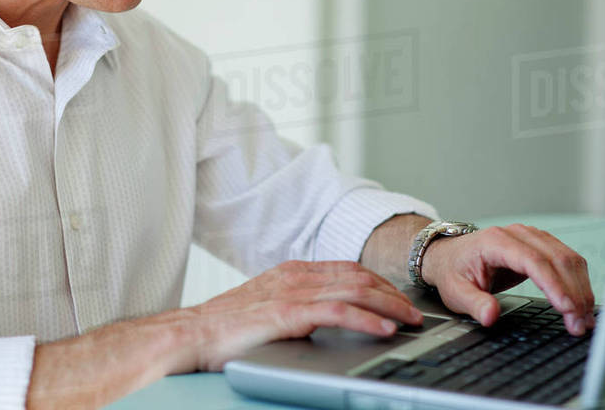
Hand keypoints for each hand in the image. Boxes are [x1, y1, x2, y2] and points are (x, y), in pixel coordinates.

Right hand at [178, 259, 424, 371]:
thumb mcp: (266, 309)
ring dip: (390, 305)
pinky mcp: (288, 314)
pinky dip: (367, 319)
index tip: (399, 298)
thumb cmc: (223, 328)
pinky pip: (338, 313)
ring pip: (355, 291)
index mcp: (292, 272)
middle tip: (415, 312)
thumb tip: (324, 319)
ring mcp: (292, 292)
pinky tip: (385, 329)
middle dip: (392, 293)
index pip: (347, 270)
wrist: (189, 334)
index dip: (379, 282)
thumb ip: (295, 307)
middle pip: (358, 277)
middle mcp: (296, 276)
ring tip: (411, 321)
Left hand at [420, 223, 595, 335]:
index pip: (533, 261)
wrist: (450, 254)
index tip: (567, 308)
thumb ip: (474, 303)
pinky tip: (582, 304)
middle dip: (573, 294)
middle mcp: (518, 234)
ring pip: (568, 259)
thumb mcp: (455, 291)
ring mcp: (532, 237)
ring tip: (585, 320)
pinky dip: (578, 283)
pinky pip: (568, 261)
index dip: (554, 284)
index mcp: (496, 242)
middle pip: (557, 259)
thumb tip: (490, 315)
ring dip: (580, 289)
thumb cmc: (453, 270)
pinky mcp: (541, 246)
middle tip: (580, 325)